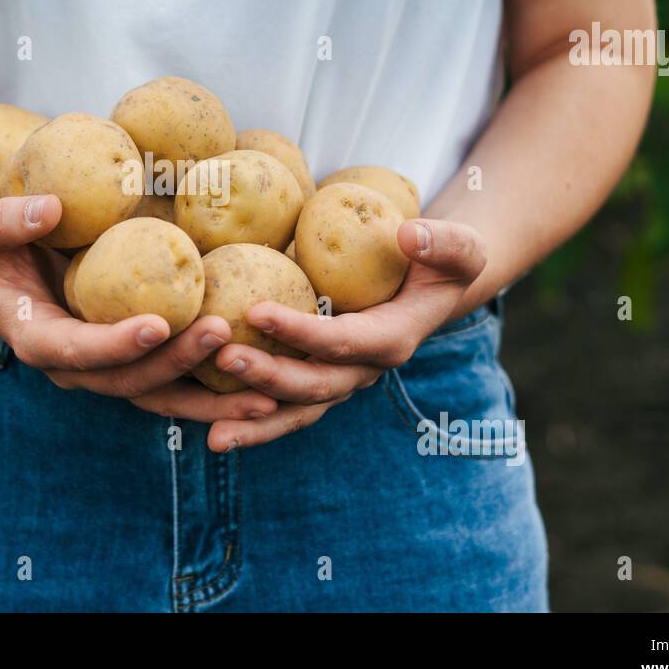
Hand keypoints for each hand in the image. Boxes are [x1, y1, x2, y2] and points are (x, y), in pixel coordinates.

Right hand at [0, 195, 276, 422]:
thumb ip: (8, 221)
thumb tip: (51, 207)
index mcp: (38, 341)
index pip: (78, 350)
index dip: (116, 344)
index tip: (158, 324)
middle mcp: (76, 369)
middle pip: (130, 380)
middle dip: (177, 363)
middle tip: (223, 332)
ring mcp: (107, 372)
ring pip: (160, 395)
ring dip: (211, 399)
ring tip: (267, 391)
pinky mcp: (133, 364)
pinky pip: (176, 384)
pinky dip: (217, 391)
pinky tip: (267, 384)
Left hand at [206, 218, 486, 450]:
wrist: (433, 290)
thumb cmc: (443, 259)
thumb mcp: (460, 247)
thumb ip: (444, 242)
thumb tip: (409, 235)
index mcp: (392, 341)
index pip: (342, 341)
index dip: (302, 331)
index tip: (257, 311)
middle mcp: (363, 372)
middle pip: (312, 386)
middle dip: (267, 378)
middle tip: (222, 357)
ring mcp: (339, 382)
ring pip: (294, 412)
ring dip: (253, 423)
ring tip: (209, 434)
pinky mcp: (318, 382)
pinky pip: (282, 409)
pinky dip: (249, 423)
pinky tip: (207, 429)